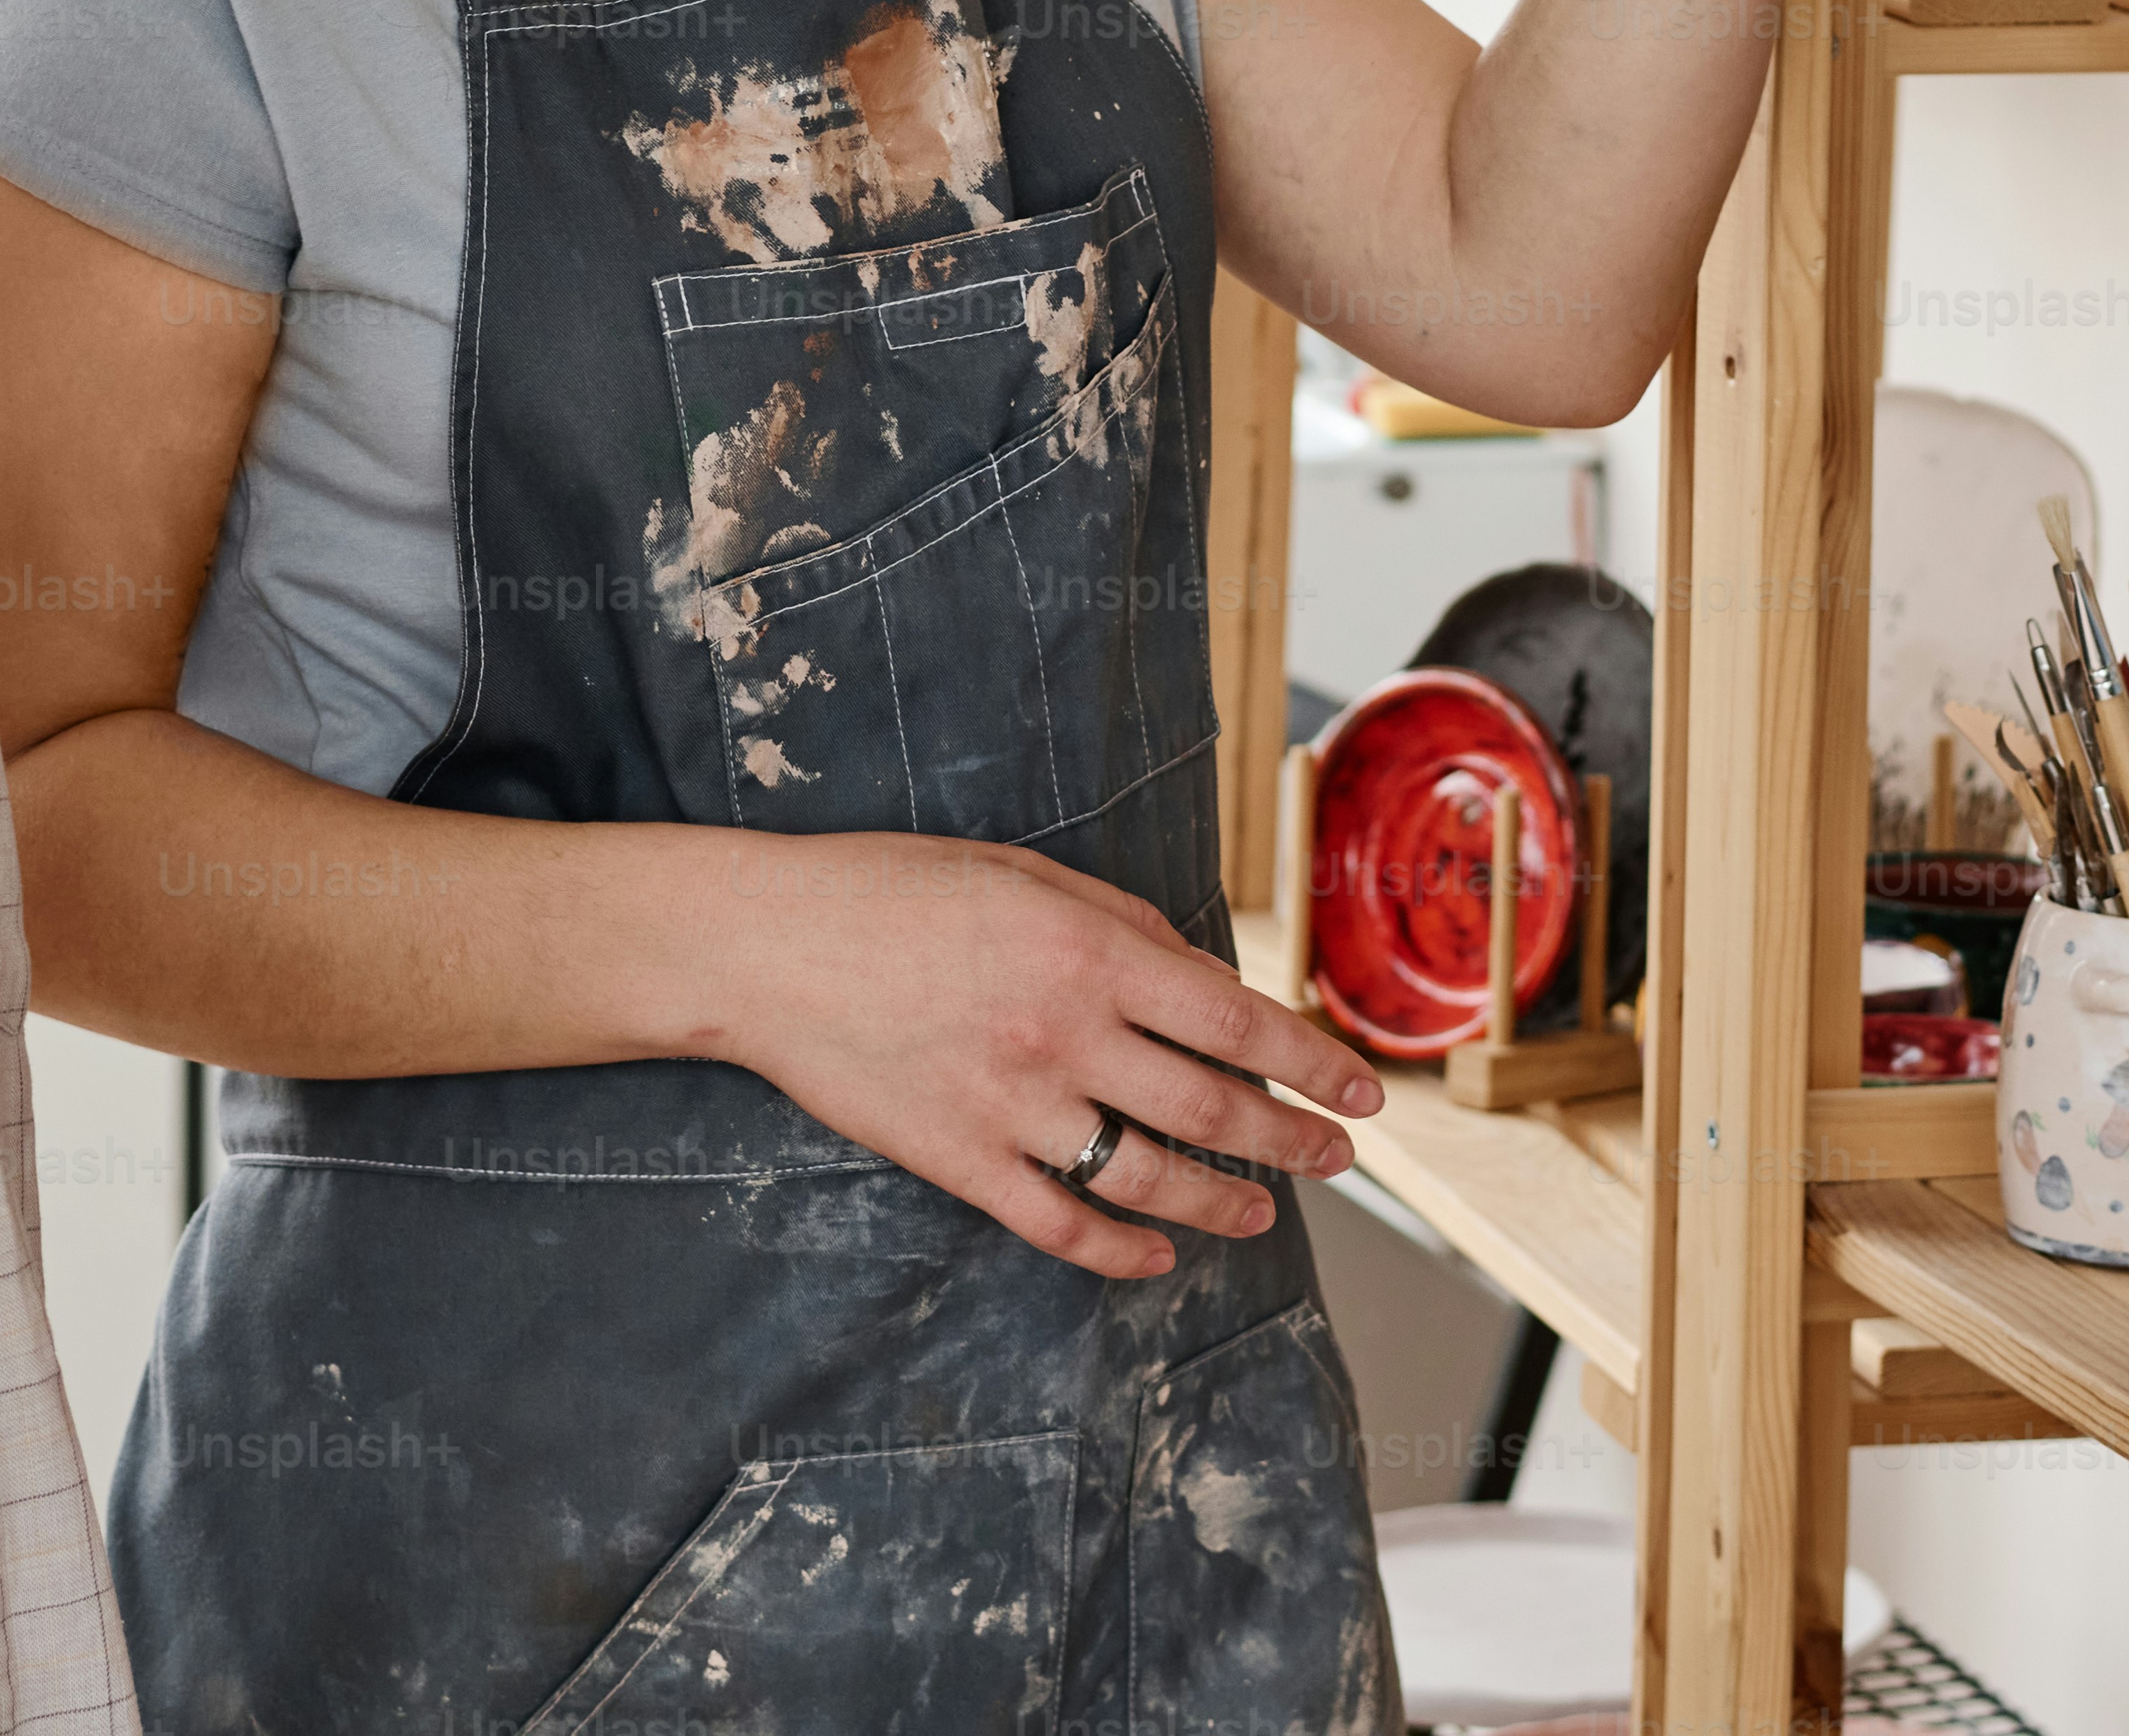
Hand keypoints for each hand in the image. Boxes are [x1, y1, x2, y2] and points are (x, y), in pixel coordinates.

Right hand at [689, 830, 1382, 1277]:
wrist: (766, 944)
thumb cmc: (895, 890)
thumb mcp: (1025, 873)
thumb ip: (1123, 923)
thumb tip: (1201, 976)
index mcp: (1090, 951)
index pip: (1237, 1021)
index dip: (1312, 1061)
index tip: (1362, 1090)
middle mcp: (1065, 1034)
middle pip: (1212, 1109)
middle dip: (1292, 1138)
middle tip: (1337, 1155)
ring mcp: (1012, 1106)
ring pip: (1148, 1177)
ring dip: (1222, 1203)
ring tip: (1263, 1212)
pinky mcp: (959, 1159)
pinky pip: (1059, 1222)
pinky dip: (1119, 1248)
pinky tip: (1156, 1254)